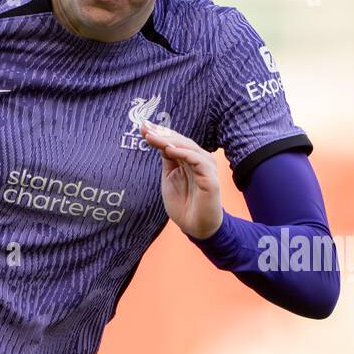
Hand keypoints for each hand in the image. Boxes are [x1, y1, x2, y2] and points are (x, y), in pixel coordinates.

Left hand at [140, 119, 222, 239]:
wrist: (195, 226)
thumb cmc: (183, 204)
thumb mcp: (170, 178)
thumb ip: (168, 160)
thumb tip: (160, 141)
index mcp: (188, 159)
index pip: (174, 141)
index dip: (159, 133)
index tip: (142, 127)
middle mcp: (198, 160)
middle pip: (180, 141)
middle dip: (162, 133)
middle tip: (145, 128)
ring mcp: (205, 167)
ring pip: (188, 148)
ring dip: (170, 140)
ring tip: (153, 137)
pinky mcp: (210, 178)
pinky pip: (198, 161)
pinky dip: (184, 153)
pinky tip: (170, 149)